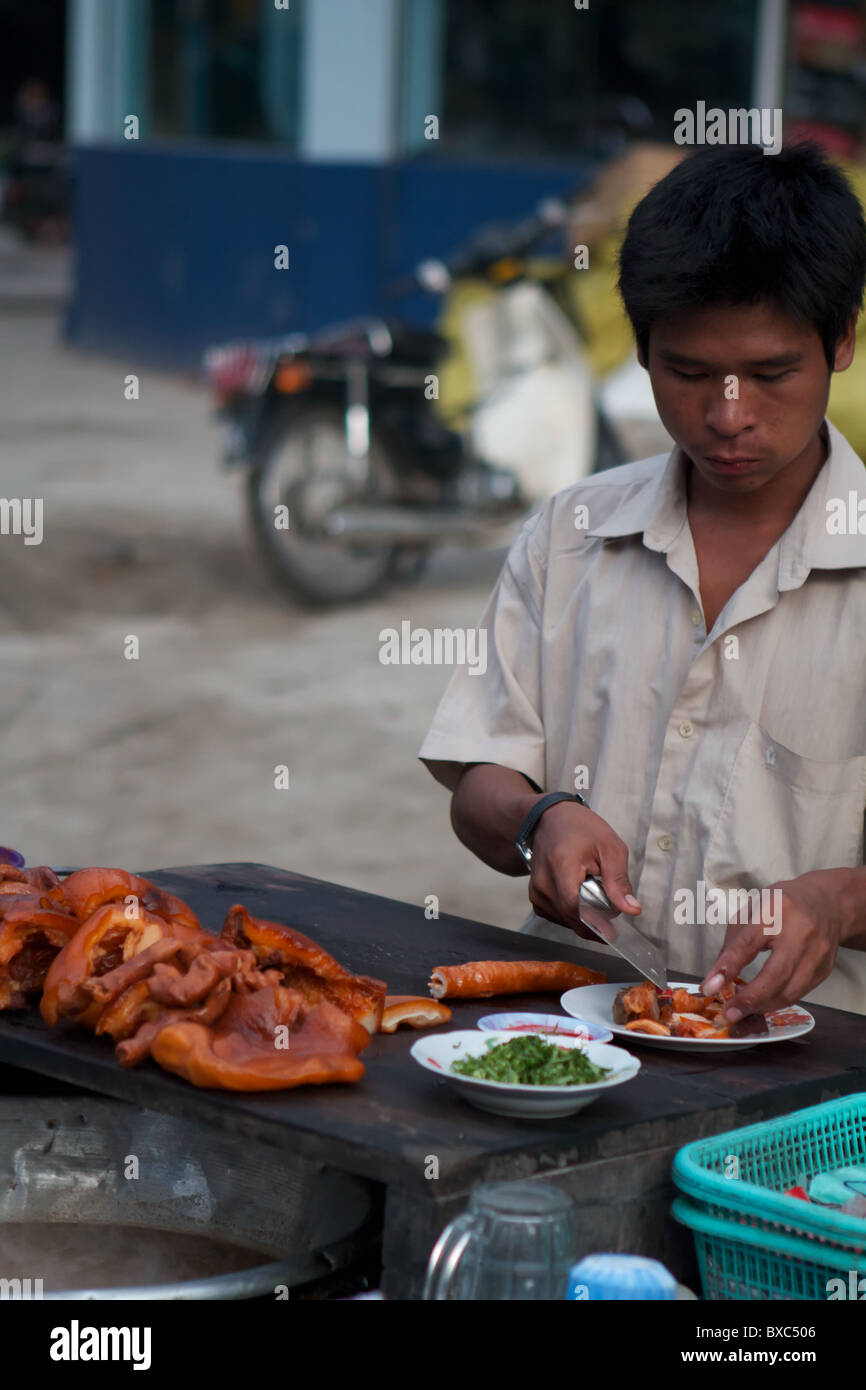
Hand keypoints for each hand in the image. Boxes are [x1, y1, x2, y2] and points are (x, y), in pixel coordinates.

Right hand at [527, 801, 640, 939]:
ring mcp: (536, 891)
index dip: (596, 922)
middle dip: (594, 919)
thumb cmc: (581, 828)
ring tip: (593, 892)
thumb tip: (631, 910)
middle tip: (611, 906)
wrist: (551, 818)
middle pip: (571, 917)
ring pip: (564, 920)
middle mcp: (542, 882)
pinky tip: (581, 900)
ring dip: (583, 917)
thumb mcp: (610, 848)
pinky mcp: (535, 897)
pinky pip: (556, 916)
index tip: (613, 931)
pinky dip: (572, 915)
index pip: (574, 906)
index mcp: (561, 866)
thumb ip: (619, 881)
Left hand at [700, 869, 856, 1019]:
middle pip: (775, 974)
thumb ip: (734, 940)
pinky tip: (762, 1003)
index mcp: (775, 910)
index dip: (727, 968)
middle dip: (749, 999)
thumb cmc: (783, 905)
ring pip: (790, 991)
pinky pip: (799, 994)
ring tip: (742, 1010)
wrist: (827, 903)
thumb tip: (718, 976)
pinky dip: (777, 1002)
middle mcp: (801, 932)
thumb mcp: (752, 909)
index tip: (709, 987)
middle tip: (729, 1012)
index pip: (748, 944)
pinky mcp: (825, 969)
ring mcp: (817, 953)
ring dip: (762, 1006)